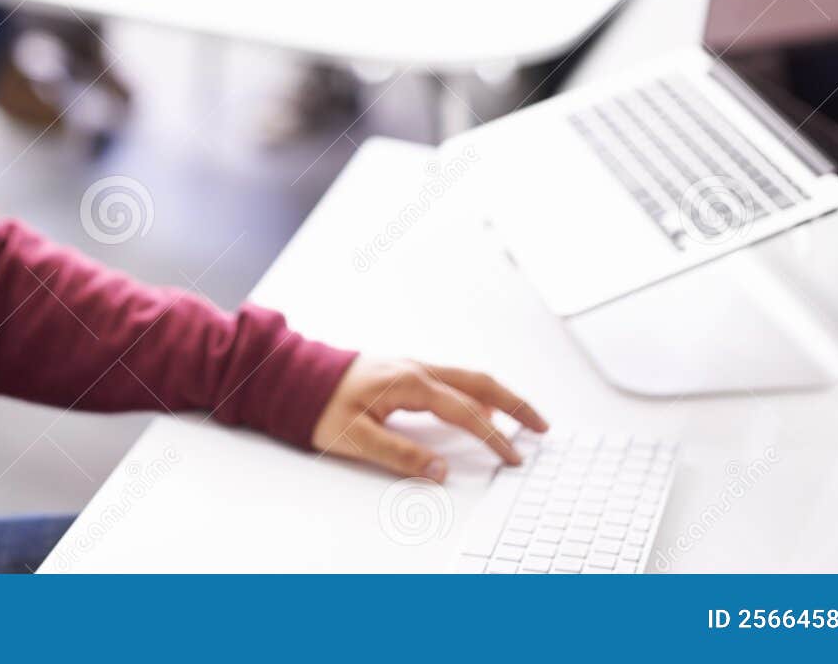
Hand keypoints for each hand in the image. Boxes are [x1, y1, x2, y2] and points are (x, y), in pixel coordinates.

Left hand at [311, 356, 546, 481]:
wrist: (295, 376)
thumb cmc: (321, 405)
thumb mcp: (355, 437)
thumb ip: (400, 455)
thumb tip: (440, 470)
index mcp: (409, 383)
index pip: (464, 412)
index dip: (493, 436)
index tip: (514, 456)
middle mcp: (417, 369)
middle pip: (479, 383)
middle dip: (515, 403)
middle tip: (542, 426)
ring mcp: (413, 367)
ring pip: (468, 379)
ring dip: (498, 397)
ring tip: (521, 421)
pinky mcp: (406, 372)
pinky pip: (452, 380)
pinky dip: (476, 395)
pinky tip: (479, 412)